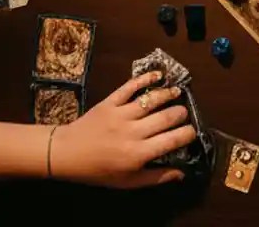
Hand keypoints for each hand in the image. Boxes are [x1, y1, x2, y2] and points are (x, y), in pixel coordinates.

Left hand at [49, 71, 195, 188]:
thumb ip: (156, 178)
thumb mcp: (127, 182)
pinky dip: (146, 78)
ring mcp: (121, 114)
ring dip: (169, 94)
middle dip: (181, 114)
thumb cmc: (99, 171)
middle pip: (167, 117)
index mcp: (138, 154)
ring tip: (178, 93)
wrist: (66, 153)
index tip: (192, 133)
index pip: (172, 140)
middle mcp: (133, 132)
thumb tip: (181, 173)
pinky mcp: (110, 102)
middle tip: (184, 114)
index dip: (187, 134)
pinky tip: (159, 76)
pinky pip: (130, 87)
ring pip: (152, 99)